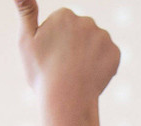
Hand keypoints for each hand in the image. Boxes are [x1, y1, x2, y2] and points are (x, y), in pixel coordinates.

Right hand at [15, 1, 119, 125]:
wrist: (67, 100)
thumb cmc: (42, 72)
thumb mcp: (27, 40)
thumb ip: (25, 11)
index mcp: (64, 15)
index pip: (62, 24)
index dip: (55, 42)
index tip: (51, 56)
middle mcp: (86, 21)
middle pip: (80, 33)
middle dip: (74, 46)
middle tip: (64, 66)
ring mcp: (103, 37)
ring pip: (94, 45)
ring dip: (88, 56)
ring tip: (77, 73)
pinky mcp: (115, 53)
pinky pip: (108, 57)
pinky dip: (101, 66)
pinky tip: (90, 76)